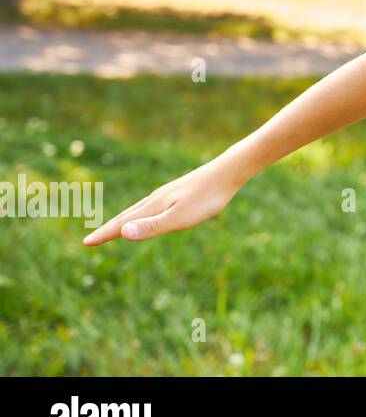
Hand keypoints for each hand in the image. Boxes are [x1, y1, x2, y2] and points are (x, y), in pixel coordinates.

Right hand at [83, 158, 245, 246]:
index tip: (86, 244)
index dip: (104, 235)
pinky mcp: (178, 192)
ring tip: (115, 228)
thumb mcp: (181, 217)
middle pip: (126, 216)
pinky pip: (152, 205)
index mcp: (153, 207)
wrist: (227, 172)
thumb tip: (122, 232)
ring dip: (124, 220)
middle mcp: (155, 199)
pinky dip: (141, 212)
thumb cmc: (207, 198)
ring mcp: (166, 194)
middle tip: (92, 239)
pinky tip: (150, 213)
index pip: (122, 224)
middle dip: (109, 228)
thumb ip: (153, 226)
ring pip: (139, 209)